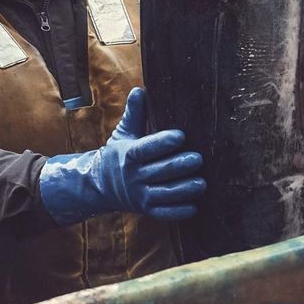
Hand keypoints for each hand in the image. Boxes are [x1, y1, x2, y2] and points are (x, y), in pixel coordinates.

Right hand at [37, 88, 207, 225]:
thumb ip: (134, 114)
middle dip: (179, 166)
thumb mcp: (123, 134)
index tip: (180, 135)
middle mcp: (134, 176)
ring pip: (164, 194)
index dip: (162, 142)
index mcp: (130, 155)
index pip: (146, 149)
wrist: (101, 186)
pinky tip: (194, 207)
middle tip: (199, 159)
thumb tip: (140, 90)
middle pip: (159, 172)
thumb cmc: (119, 154)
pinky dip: (178, 212)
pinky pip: (163, 213)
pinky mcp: (146, 210)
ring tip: (201, 183)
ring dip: (183, 190)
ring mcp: (140, 195)